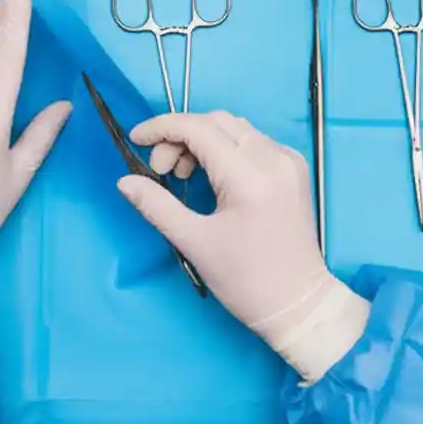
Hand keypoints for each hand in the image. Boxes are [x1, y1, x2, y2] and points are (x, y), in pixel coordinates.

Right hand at [117, 112, 368, 381]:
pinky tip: (212, 176)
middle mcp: (274, 158)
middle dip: (180, 136)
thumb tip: (125, 182)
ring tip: (184, 175)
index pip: (198, 128)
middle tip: (161, 170)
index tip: (135, 140)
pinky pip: (253, 142)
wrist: (297, 302)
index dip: (161, 128)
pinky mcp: (294, 169)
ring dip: (202, 141)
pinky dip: (225, 149)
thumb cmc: (245, 279)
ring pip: (235, 128)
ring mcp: (288, 161)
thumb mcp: (194, 242)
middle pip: (216, 122)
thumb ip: (156, 206)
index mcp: (249, 176)